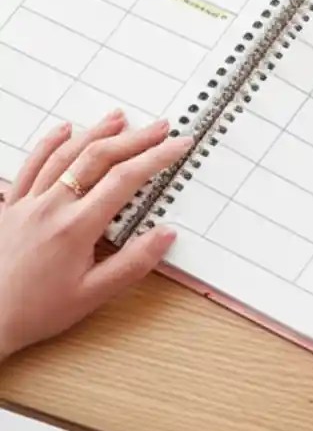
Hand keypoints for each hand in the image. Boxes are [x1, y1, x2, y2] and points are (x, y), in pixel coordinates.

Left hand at [0, 112, 191, 361]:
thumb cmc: (36, 311)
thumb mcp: (93, 296)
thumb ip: (133, 263)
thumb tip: (166, 234)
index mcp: (76, 227)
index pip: (125, 180)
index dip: (156, 158)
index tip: (178, 145)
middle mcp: (51, 206)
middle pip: (97, 158)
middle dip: (134, 139)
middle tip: (160, 127)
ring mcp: (26, 203)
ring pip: (65, 155)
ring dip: (95, 133)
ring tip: (120, 118)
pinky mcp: (9, 207)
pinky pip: (30, 165)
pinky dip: (49, 143)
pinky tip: (63, 130)